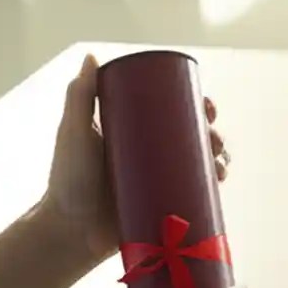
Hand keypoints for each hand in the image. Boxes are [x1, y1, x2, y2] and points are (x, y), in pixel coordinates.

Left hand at [41, 54, 232, 262]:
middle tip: (215, 140)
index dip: (195, 107)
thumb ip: (79, 96)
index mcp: (132, 132)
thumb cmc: (67, 180)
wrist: (70, 231)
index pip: (170, 112)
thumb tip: (91, 56)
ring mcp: (158, 181)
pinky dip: (212, 187)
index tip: (208, 106)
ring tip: (220, 165)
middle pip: (191, 138)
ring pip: (198, 165)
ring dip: (219, 159)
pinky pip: (194, 194)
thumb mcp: (73, 132)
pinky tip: (220, 182)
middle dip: (213, 135)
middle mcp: (149, 155)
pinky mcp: (163, 207)